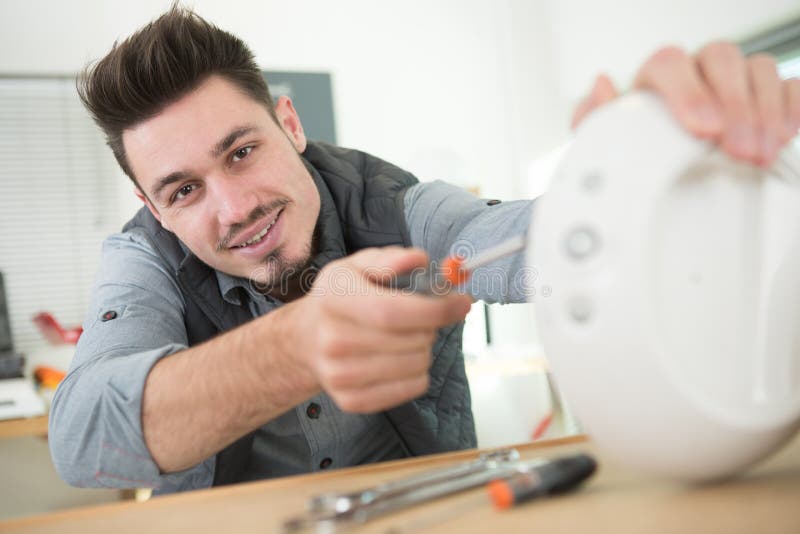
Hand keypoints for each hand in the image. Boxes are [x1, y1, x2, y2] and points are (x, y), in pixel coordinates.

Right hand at [288, 247, 471, 412]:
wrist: (306, 339)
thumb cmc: (342, 297)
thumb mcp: (358, 266)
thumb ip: (390, 259)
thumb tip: (420, 260)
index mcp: (335, 299)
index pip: (392, 311)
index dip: (435, 309)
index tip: (462, 302)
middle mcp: (333, 340)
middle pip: (411, 340)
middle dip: (432, 325)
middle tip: (423, 317)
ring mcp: (340, 375)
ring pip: (417, 364)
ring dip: (425, 348)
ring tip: (407, 337)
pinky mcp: (351, 401)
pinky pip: (412, 388)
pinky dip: (419, 372)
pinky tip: (401, 357)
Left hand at [571, 42, 799, 167]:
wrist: (662, 176)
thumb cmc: (636, 155)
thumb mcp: (606, 146)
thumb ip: (595, 118)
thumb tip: (602, 83)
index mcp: (655, 77)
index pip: (669, 62)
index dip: (688, 92)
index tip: (702, 130)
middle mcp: (697, 69)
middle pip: (721, 58)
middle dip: (734, 105)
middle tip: (738, 151)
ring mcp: (736, 79)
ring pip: (758, 68)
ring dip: (764, 111)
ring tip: (760, 155)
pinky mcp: (769, 95)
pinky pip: (790, 86)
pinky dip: (791, 108)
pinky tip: (785, 137)